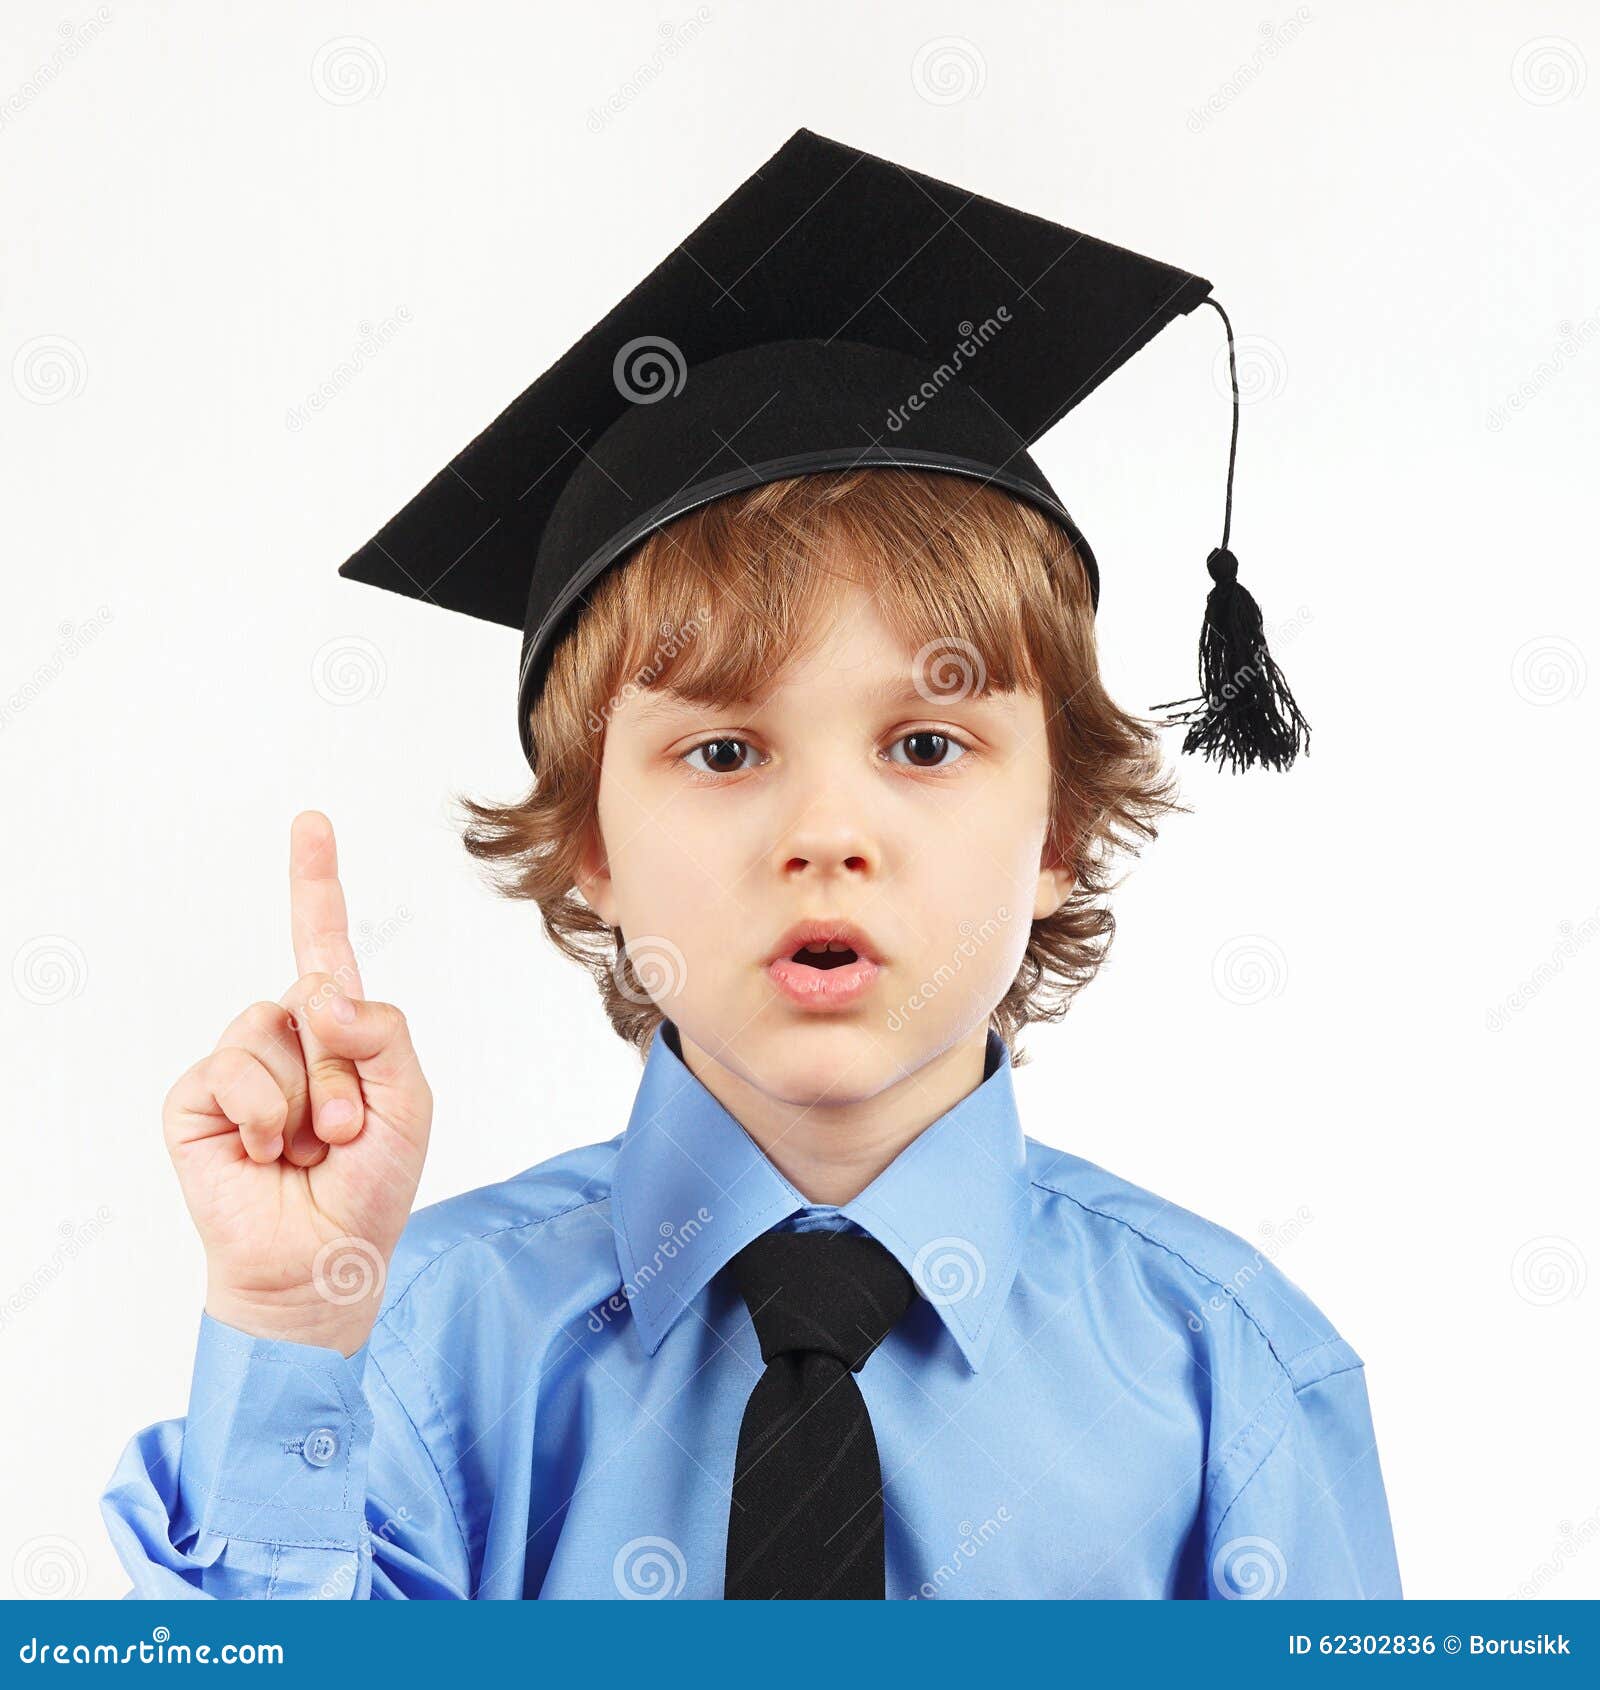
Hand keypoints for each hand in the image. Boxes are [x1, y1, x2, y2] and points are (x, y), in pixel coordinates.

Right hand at [163, 811, 432, 1355]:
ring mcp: (240, 1063)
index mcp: (340, 1030)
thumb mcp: (410, 1102)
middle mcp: (288, 1035)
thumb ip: (382, 1033)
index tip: (311, 822)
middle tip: (349, 1130)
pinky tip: (265, 1153)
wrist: (321, 1259)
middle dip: (346, 1070)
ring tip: (309, 1146)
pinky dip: (261, 1115)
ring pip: (273, 1028)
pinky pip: (233, 1069)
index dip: (315, 883)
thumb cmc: (370, 1185)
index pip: (325, 945)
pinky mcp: (197, 1095)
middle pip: (317, 993)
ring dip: (305, 1099)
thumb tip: (319, 990)